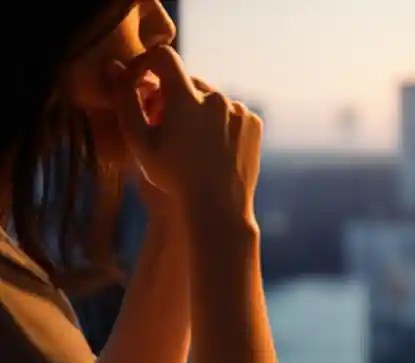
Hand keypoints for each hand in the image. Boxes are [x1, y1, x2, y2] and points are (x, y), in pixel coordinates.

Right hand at [108, 46, 262, 222]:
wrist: (218, 206)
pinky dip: (218, 121)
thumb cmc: (173, 177)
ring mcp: (239, 110)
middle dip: (169, 95)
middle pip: (186, 80)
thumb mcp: (139, 141)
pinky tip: (209, 145)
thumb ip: (124, 100)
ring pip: (208, 97)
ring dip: (194, 109)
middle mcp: (216, 98)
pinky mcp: (254, 123)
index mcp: (186, 98)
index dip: (148, 63)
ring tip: (186, 139)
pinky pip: (230, 111)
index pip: (164, 56)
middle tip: (159, 123)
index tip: (141, 83)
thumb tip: (114, 67)